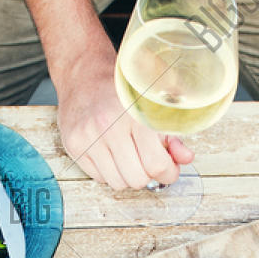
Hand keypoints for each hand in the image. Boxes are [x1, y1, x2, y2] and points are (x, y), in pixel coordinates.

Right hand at [56, 55, 193, 189]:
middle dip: (148, 175)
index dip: (168, 172)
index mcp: (133, 113)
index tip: (169, 169)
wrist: (83, 74)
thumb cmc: (120, 88)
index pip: (155, 164)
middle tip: (148, 162)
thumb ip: (172, 133)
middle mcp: (108, 126)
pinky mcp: (73, 145)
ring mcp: (88, 138)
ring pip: (117, 183)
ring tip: (129, 156)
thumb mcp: (154, 104)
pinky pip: (98, 177)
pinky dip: (109, 171)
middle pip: (136, 179)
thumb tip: (185, 157)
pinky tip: (111, 153)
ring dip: (127, 175)